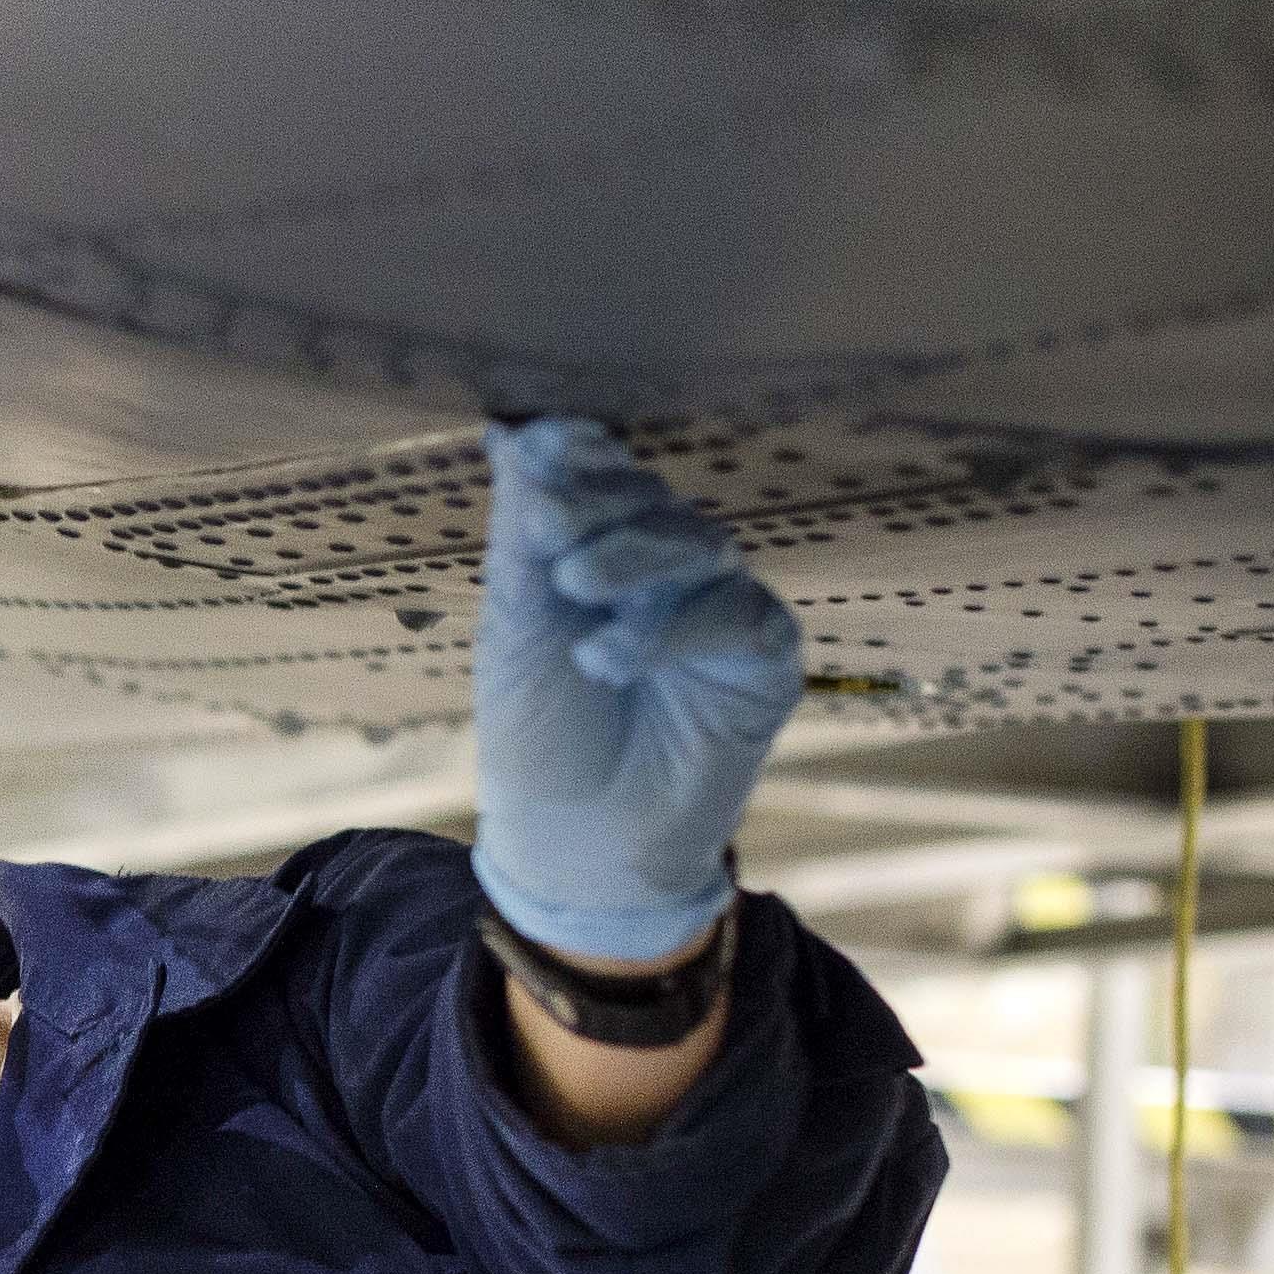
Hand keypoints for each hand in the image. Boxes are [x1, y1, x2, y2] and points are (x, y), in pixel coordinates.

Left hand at [472, 415, 802, 962]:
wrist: (575, 842)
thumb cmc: (539, 734)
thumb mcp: (515, 630)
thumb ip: (523, 536)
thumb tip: (510, 431)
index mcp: (595, 547)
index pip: (601, 472)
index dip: (578, 448)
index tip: (540, 442)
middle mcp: (663, 567)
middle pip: (649, 497)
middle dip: (597, 504)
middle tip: (547, 533)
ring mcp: (717, 606)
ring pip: (697, 541)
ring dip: (632, 558)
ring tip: (575, 592)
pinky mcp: (763, 658)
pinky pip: (738, 611)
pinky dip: (675, 625)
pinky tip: (614, 660)